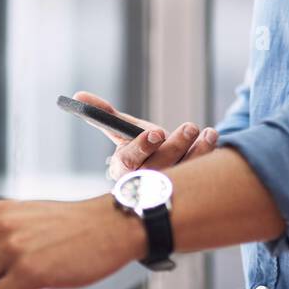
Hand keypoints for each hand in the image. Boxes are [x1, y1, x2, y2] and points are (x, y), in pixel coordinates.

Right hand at [72, 90, 216, 179]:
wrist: (162, 169)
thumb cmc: (139, 149)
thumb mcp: (122, 130)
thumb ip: (103, 115)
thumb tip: (78, 96)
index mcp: (122, 169)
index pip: (128, 162)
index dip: (142, 147)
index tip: (157, 133)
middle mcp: (143, 184)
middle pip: (159, 168)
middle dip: (175, 146)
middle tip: (189, 127)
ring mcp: (166, 190)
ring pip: (182, 173)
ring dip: (196, 151)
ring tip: (204, 131)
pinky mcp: (188, 191)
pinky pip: (199, 175)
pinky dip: (207, 155)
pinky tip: (210, 137)